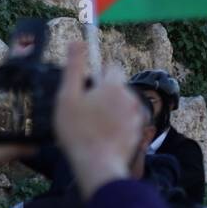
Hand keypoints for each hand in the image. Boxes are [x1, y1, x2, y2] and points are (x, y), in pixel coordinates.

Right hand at [54, 41, 143, 198]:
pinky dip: (118, 124)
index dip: (98, 75)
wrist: (97, 165)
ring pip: (123, 103)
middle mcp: (131, 97)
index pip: (112, 67)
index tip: (86, 89)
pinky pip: (127, 120)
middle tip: (86, 110)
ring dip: (111, 109)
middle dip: (104, 93)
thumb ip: (74, 67)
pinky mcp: (138, 131)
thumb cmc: (78, 131)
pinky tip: (103, 136)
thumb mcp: (68, 96)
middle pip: (117, 86)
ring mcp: (137, 116)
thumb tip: (77, 41)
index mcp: (114, 85)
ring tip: (94, 125)